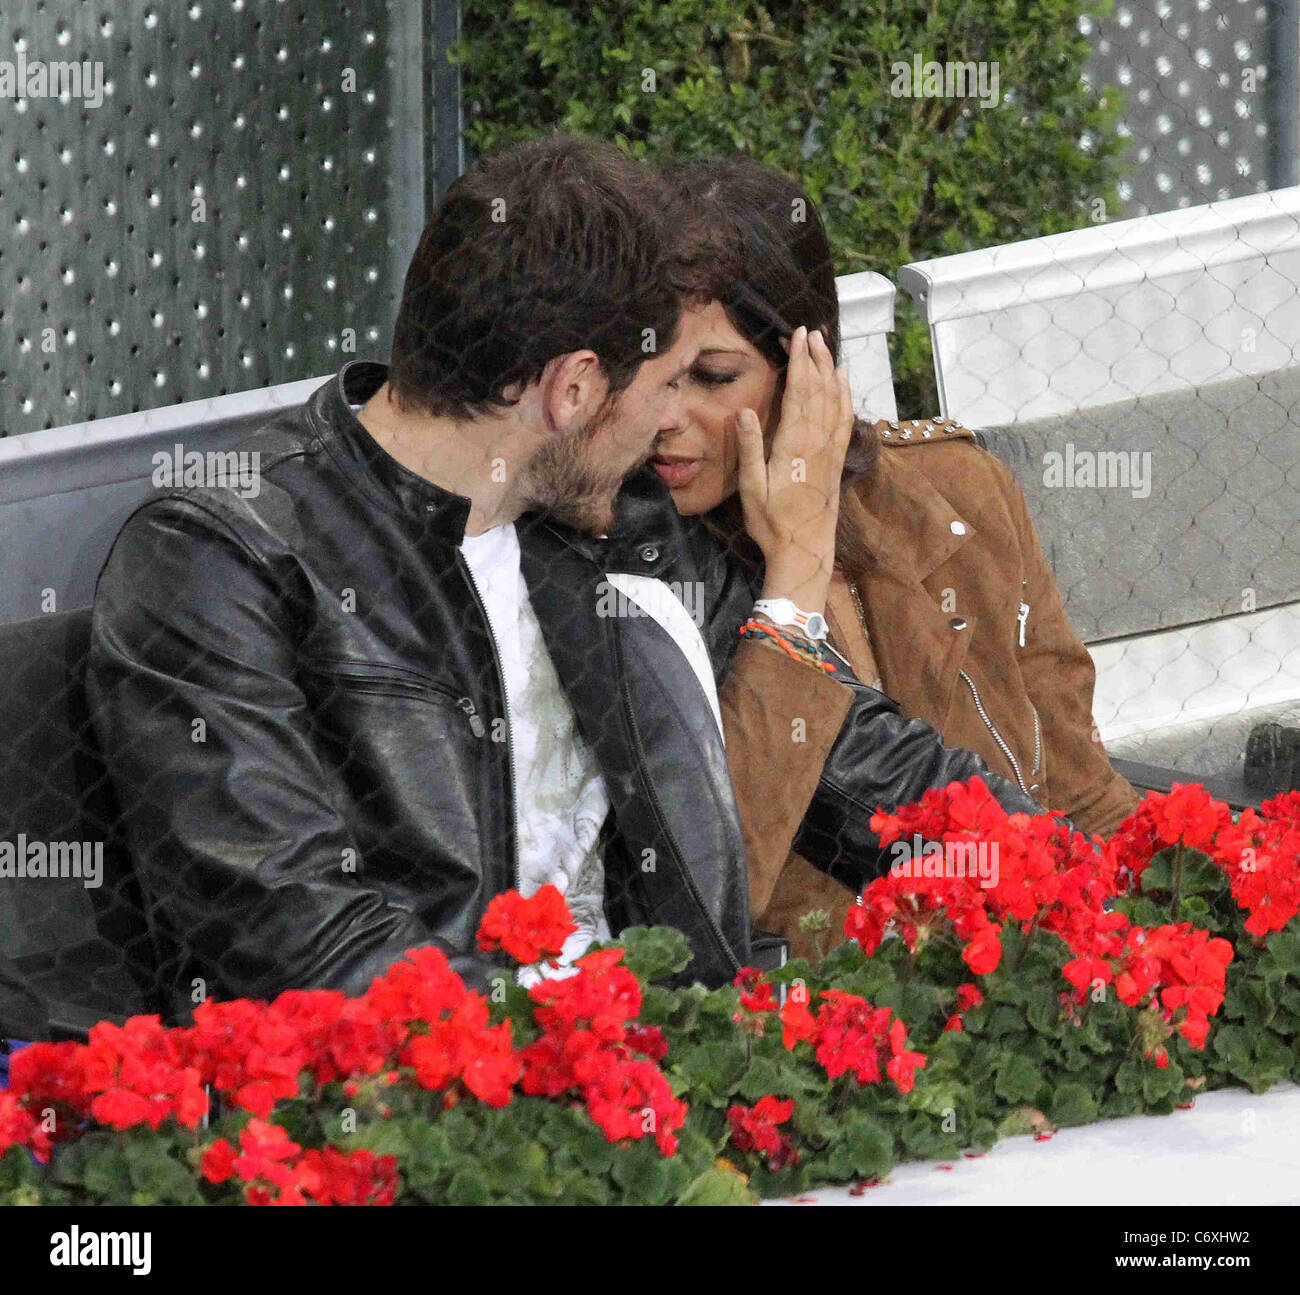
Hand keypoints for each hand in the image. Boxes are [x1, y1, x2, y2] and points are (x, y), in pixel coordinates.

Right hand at [735, 325, 854, 613]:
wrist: (805, 550)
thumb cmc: (772, 523)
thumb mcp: (751, 489)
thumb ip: (749, 449)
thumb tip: (745, 411)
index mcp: (794, 445)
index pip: (799, 393)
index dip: (800, 362)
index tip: (797, 337)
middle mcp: (817, 442)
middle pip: (819, 390)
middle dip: (815, 358)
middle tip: (810, 331)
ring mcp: (831, 450)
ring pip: (835, 400)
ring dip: (831, 370)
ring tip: (826, 345)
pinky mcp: (837, 459)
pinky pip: (845, 419)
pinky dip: (845, 395)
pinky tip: (843, 380)